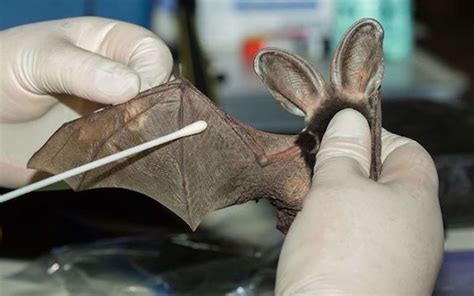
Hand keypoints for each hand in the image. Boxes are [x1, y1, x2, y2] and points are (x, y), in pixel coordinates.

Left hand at [0, 17, 172, 186]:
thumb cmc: (1, 71)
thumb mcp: (37, 58)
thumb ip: (80, 68)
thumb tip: (131, 86)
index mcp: (110, 45)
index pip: (152, 54)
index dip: (152, 74)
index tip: (132, 95)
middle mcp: (120, 80)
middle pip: (160, 93)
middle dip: (151, 110)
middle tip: (128, 126)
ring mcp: (116, 115)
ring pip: (150, 127)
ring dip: (140, 138)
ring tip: (114, 144)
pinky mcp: (108, 147)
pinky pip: (130, 154)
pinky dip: (127, 160)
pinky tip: (110, 159)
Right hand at [276, 109, 443, 294]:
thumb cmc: (341, 259)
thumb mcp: (336, 188)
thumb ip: (343, 150)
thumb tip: (349, 119)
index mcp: (416, 200)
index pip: (407, 151)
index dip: (374, 135)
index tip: (340, 134)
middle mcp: (412, 230)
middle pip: (381, 181)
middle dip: (345, 169)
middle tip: (314, 168)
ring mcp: (393, 256)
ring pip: (362, 211)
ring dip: (332, 201)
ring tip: (305, 201)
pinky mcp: (370, 277)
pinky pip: (351, 240)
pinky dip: (329, 230)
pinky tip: (306, 233)